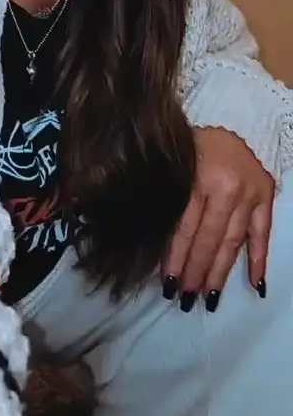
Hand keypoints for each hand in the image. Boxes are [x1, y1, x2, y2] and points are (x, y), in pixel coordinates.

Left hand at [162, 127, 274, 311]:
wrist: (236, 117)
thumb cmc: (196, 139)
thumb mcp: (175, 161)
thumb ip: (167, 194)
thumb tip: (149, 233)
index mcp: (198, 178)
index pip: (184, 227)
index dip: (175, 257)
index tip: (167, 282)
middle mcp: (226, 190)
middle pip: (208, 239)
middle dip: (196, 271)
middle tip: (185, 298)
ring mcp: (249, 196)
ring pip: (232, 241)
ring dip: (220, 272)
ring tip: (209, 297)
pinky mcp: (266, 198)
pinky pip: (262, 234)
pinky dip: (259, 259)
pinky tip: (256, 285)